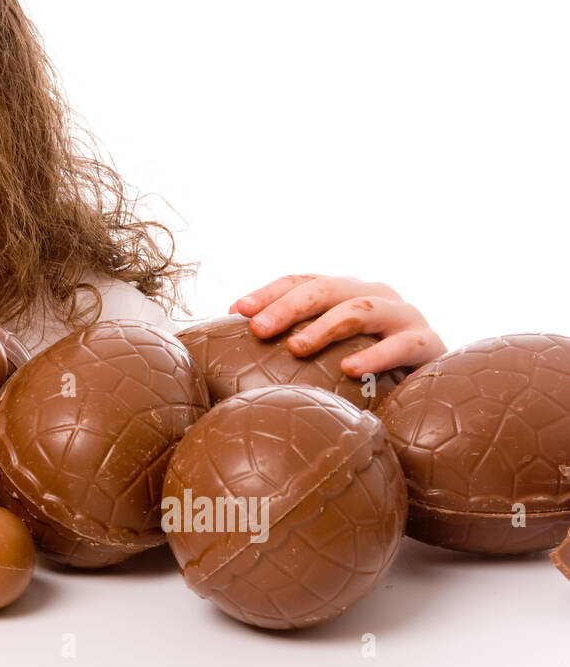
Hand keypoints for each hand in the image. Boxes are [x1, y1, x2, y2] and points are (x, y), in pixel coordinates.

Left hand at [228, 274, 446, 376]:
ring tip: (296, 348)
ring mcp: (403, 315)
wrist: (434, 385)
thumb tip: (233, 340)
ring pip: (361, 309)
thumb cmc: (367, 367)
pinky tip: (347, 368)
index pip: (302, 281)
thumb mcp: (330, 348)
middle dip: (288, 306)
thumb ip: (292, 340)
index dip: (269, 292)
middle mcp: (373, 293)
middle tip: (258, 329)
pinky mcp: (428, 343)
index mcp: (345, 291)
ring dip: (324, 326)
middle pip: (326, 289)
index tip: (237, 310)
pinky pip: (401, 346)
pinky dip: (373, 356)